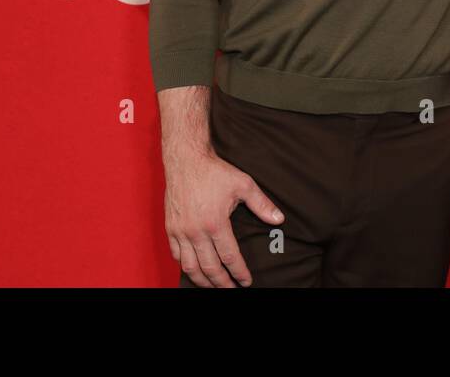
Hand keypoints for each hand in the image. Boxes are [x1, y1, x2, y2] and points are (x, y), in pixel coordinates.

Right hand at [164, 146, 283, 286]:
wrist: (186, 160)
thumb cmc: (215, 172)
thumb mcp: (244, 185)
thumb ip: (262, 205)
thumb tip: (279, 220)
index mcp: (216, 224)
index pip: (230, 258)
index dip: (239, 272)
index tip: (246, 281)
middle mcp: (196, 231)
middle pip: (210, 268)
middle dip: (222, 283)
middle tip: (231, 289)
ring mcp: (181, 231)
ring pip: (190, 267)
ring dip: (203, 281)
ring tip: (214, 286)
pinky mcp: (170, 228)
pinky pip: (176, 255)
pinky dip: (186, 266)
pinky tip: (195, 269)